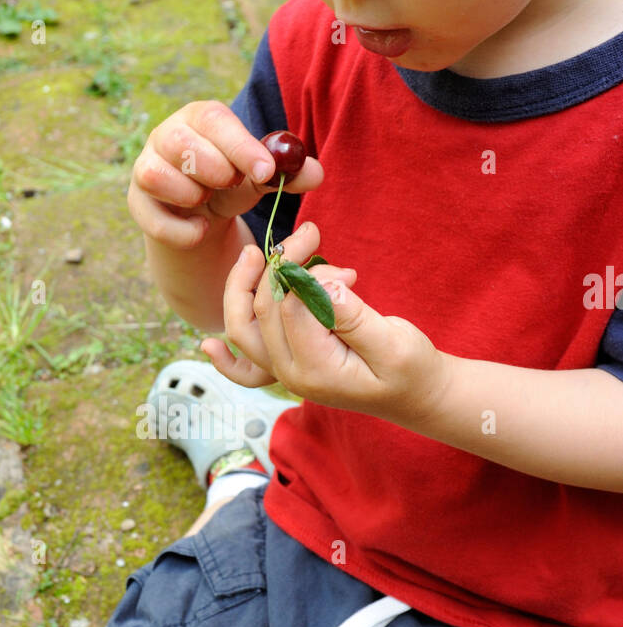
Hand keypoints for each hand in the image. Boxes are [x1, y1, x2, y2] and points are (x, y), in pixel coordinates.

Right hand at [127, 100, 323, 249]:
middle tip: (230, 184)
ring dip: (191, 195)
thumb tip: (315, 172)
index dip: (240, 145)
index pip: (213, 119)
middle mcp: (166, 136)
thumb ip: (289, 173)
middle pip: (179, 141)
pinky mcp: (136, 203)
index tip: (266, 171)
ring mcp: (145, 168)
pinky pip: (150, 217)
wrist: (200, 217)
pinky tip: (201, 231)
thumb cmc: (231, 184)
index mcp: (200, 118)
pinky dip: (181, 230)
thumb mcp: (261, 177)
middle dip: (213, 168)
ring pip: (156, 175)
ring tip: (207, 202)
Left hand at [200, 223, 449, 425]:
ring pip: (244, 329)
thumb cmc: (412, 369)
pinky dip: (227, 359)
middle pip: (261, 311)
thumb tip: (323, 285)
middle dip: (281, 264)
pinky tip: (210, 347)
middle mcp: (291, 373)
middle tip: (310, 233)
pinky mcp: (288, 366)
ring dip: (246, 287)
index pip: (290, 308)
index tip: (347, 272)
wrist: (416, 394)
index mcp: (314, 369)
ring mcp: (285, 372)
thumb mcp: (396, 344)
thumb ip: (356, 317)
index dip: (310, 276)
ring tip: (255, 253)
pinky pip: (248, 367)